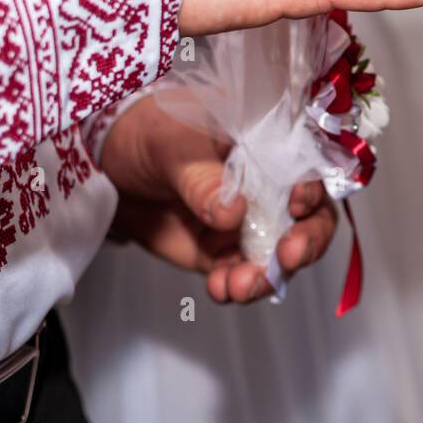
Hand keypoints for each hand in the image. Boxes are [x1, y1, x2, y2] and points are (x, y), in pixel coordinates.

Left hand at [100, 96, 337, 303]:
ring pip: (281, 255)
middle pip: (312, 217)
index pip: (308, 167)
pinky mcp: (225, 252)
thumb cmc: (149, 133)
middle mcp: (270, 186)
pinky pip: (243, 275)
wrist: (109, 165)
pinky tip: (221, 289)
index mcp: (269, 145)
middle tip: (289, 257)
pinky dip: (238, 287)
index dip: (313, 189)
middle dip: (308, 241)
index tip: (298, 205)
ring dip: (269, 275)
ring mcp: (250, 222)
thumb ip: (202, 178)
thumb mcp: (173, 146)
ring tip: (239, 285)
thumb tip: (232, 212)